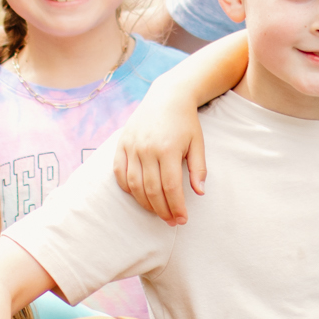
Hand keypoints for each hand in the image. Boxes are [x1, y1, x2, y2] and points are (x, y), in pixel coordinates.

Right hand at [113, 92, 207, 224]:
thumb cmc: (186, 122)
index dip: (176, 207)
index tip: (182, 220)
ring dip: (145, 203)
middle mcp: (147, 149)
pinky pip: (119, 172)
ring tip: (157, 211)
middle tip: (171, 221)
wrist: (167, 97)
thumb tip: (199, 193)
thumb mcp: (198, 143)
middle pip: (152, 190)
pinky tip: (139, 195)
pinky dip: (127, 187)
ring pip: (134, 185)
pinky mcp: (122, 144)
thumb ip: (199, 168)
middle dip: (162, 210)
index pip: (171, 188)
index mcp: (168, 149)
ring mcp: (132, 146)